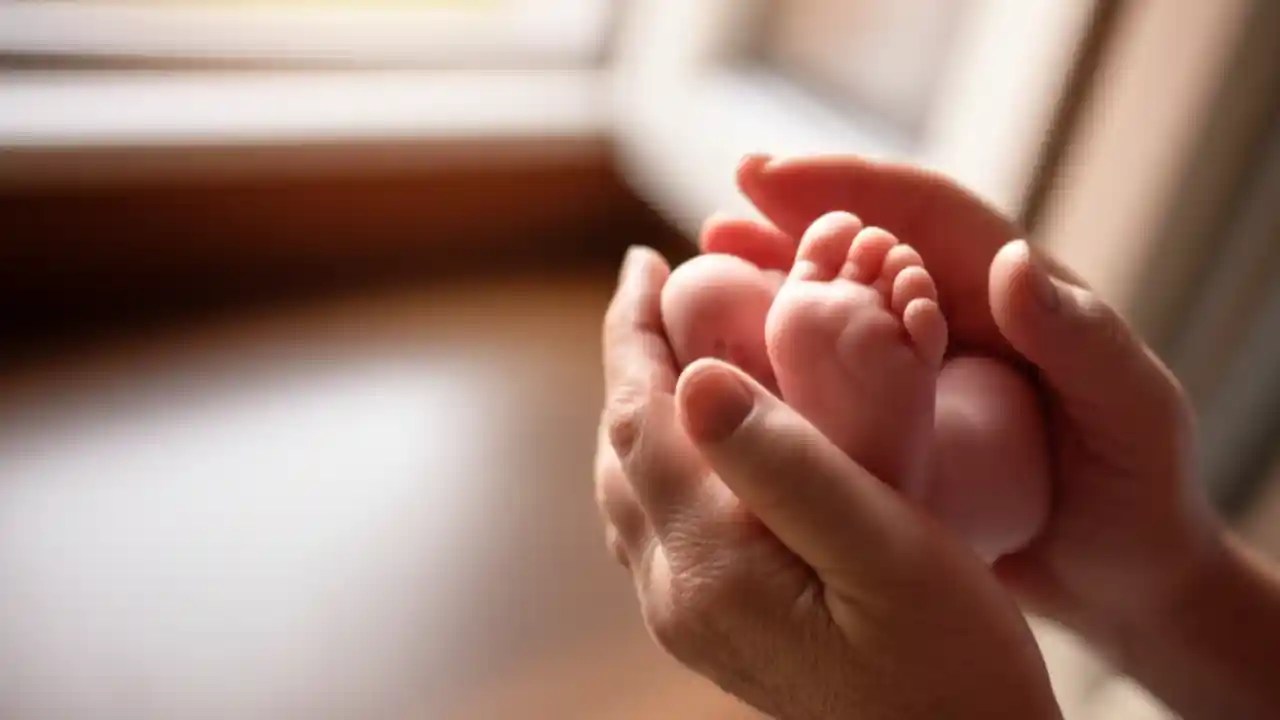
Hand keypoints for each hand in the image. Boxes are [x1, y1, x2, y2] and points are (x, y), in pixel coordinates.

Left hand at [594, 248, 1060, 718]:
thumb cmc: (951, 660)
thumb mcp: (884, 547)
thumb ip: (786, 462)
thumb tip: (694, 378)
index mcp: (711, 562)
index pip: (640, 420)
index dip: (633, 333)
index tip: (643, 262)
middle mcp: (679, 594)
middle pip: (623, 450)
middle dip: (631, 361)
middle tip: (654, 290)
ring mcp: (691, 619)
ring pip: (633, 487)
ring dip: (642, 409)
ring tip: (671, 348)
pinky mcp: (717, 631)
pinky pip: (660, 522)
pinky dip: (666, 458)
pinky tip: (703, 440)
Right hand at [703, 155, 1221, 646]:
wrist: (1131, 574)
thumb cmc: (1145, 488)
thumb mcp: (1132, 408)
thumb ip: (1081, 338)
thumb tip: (1009, 264)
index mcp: (1013, 293)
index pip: (927, 211)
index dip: (847, 183)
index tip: (766, 175)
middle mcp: (958, 317)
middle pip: (865, 248)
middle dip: (790, 226)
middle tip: (720, 220)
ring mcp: (922, 372)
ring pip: (837, 312)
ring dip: (771, 289)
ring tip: (700, 277)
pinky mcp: (898, 426)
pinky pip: (829, 383)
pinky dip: (777, 366)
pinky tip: (728, 373)